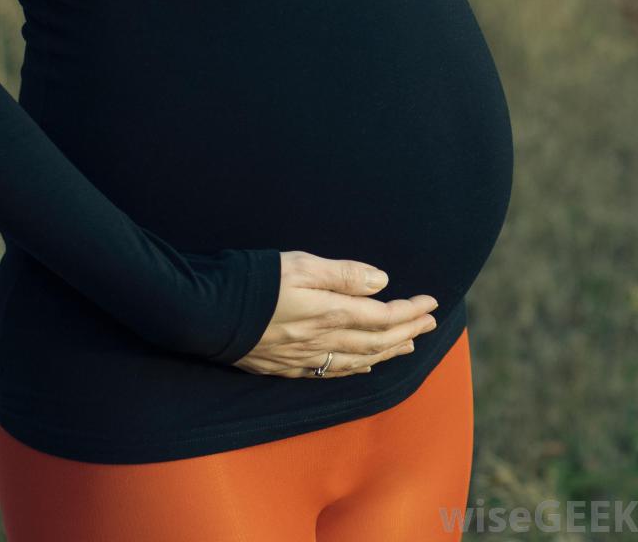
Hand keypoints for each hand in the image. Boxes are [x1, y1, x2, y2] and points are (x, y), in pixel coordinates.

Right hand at [231, 250, 438, 377]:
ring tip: (409, 346)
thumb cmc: (252, 281)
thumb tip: (381, 282)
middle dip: (409, 331)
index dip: (411, 310)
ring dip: (389, 353)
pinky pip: (333, 373)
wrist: (205, 313)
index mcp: (330, 313)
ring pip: (360, 360)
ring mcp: (305, 357)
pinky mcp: (286, 365)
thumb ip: (343, 274)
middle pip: (377, 341)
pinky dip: (357, 369)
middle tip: (431, 323)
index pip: (384, 316)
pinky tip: (365, 367)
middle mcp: (323, 341)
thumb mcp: (299, 264)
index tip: (432, 302)